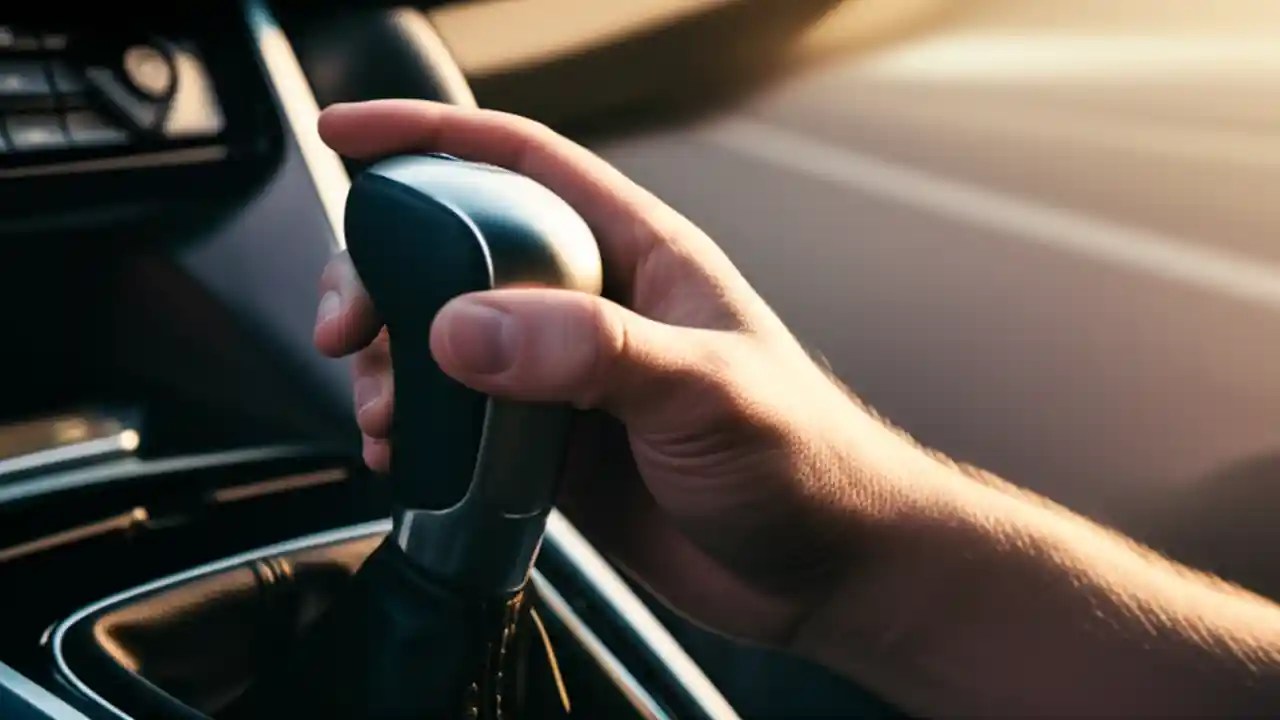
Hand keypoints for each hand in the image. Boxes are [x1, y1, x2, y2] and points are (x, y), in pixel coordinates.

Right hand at [313, 100, 949, 648]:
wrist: (824, 571)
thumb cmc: (804, 462)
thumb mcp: (704, 389)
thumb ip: (590, 351)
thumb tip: (465, 328)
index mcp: (637, 255)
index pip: (518, 164)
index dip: (429, 138)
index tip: (349, 135)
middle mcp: (593, 307)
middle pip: (457, 252)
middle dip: (384, 274)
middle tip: (350, 324)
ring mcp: (566, 380)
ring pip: (446, 342)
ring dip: (393, 367)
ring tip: (382, 411)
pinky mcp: (552, 448)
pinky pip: (461, 422)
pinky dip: (417, 432)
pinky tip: (404, 455)